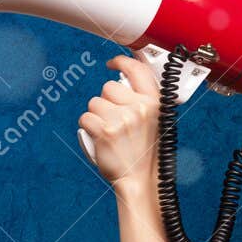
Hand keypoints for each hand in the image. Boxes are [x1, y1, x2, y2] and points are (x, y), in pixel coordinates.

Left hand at [78, 54, 163, 192]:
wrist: (139, 180)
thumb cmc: (145, 153)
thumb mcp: (156, 122)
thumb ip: (144, 101)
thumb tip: (125, 81)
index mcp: (155, 103)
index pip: (137, 70)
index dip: (122, 61)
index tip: (112, 63)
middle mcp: (139, 108)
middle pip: (108, 87)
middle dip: (106, 101)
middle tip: (115, 121)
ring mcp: (122, 119)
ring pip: (94, 102)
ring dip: (96, 115)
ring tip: (109, 131)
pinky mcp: (105, 130)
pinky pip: (85, 117)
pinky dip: (88, 126)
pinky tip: (99, 136)